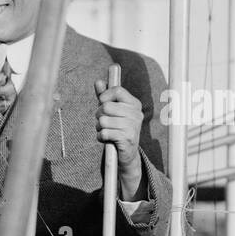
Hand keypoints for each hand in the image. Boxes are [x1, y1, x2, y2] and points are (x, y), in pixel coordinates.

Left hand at [94, 79, 144, 198]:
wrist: (126, 153)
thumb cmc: (117, 128)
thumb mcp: (112, 111)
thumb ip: (104, 96)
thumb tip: (98, 81)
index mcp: (134, 104)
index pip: (117, 90)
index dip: (104, 96)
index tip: (101, 102)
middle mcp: (136, 114)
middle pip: (106, 107)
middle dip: (98, 115)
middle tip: (103, 122)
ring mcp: (133, 126)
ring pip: (103, 121)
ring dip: (99, 128)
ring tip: (106, 131)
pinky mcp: (127, 138)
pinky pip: (104, 133)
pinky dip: (101, 137)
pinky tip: (107, 139)